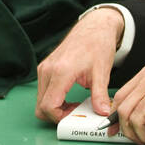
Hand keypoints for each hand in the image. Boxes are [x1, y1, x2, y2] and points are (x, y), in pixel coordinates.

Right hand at [35, 7, 123, 123]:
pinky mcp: (45, 68)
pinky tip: (69, 98)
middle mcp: (48, 70)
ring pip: (40, 101)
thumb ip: (100, 95)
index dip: (60, 118)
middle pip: (41, 107)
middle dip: (56, 116)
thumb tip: (103, 114)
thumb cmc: (97, 45)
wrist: (94, 27)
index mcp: (61, 71)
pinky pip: (43, 92)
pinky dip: (53, 100)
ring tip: (74, 106)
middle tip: (75, 114)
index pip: (48, 106)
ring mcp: (44, 69)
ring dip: (55, 108)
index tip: (75, 116)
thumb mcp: (102, 73)